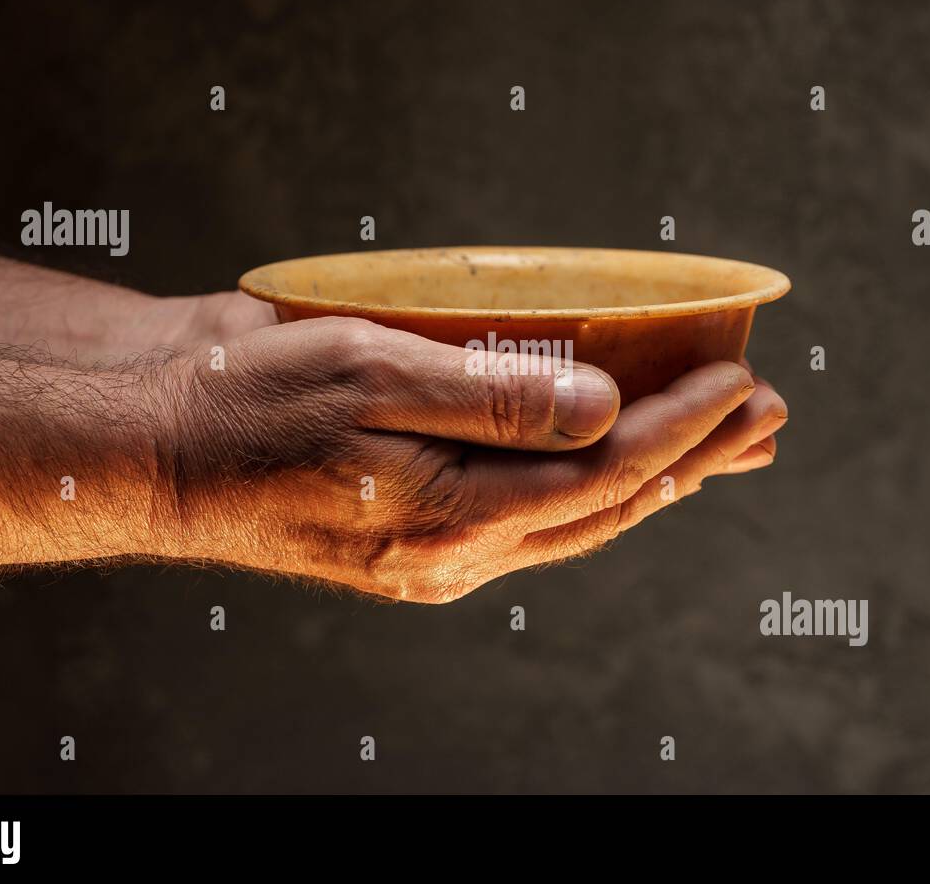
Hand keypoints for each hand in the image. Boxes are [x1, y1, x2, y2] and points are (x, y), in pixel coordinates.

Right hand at [151, 316, 786, 602]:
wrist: (159, 447)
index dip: (682, 429)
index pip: (601, 477)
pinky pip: (533, 517)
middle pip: (606, 509)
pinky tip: (618, 461)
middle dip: (695, 459)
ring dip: (655, 476)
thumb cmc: (247, 400)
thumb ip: (493, 394)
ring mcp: (437, 557)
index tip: (744, 382)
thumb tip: (602, 406)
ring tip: (724, 441)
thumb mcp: (370, 373)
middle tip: (769, 416)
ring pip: (575, 519)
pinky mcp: (420, 539)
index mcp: (448, 520)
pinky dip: (591, 485)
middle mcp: (454, 555)